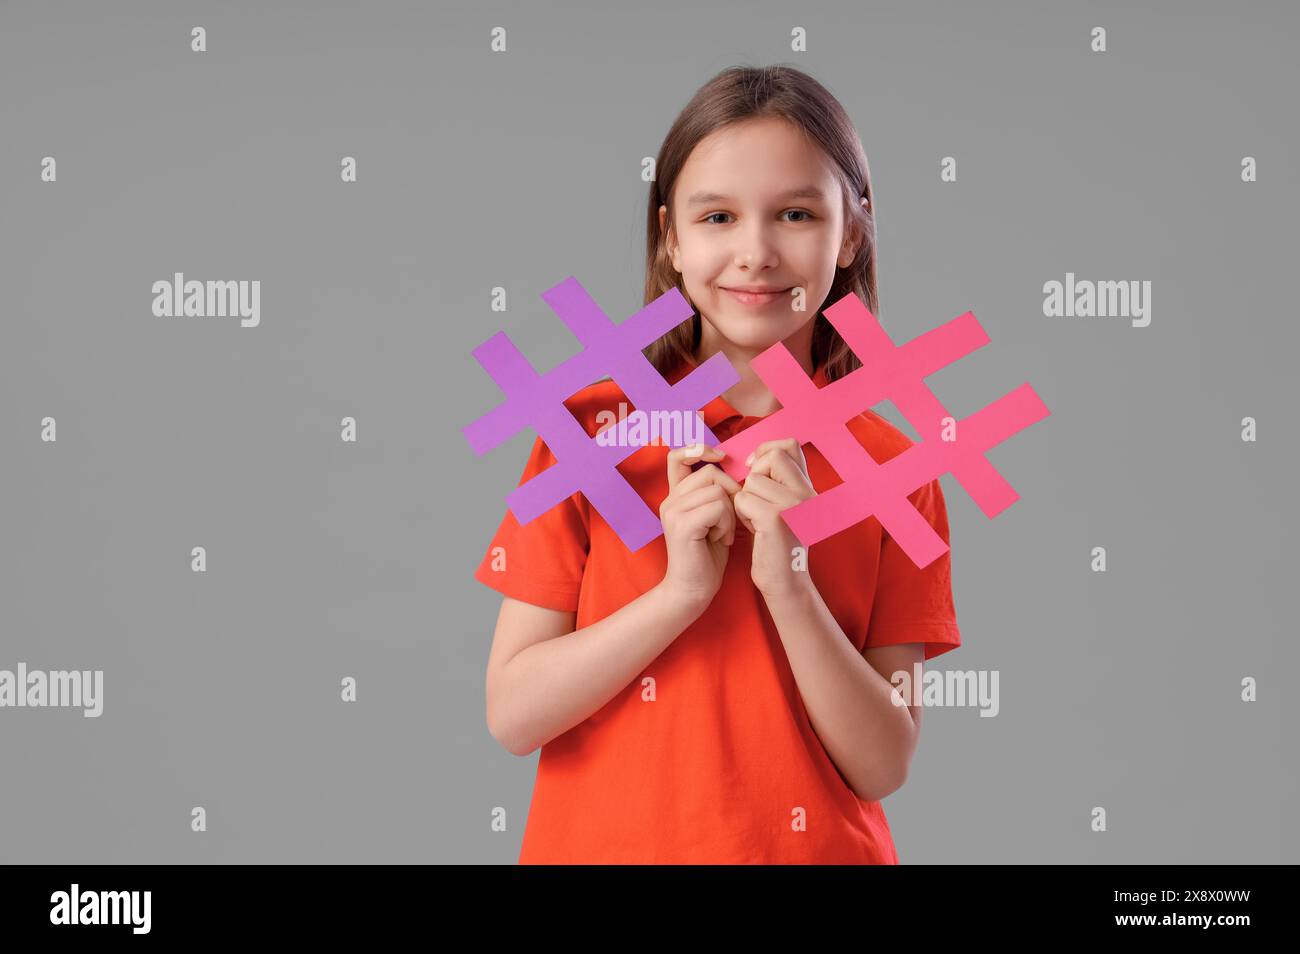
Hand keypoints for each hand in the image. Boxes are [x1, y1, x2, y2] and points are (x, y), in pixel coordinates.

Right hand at [658, 443, 742, 610]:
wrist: (694, 589)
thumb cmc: (708, 555)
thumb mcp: (713, 517)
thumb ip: (716, 493)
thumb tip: (735, 468)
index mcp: (675, 496)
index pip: (678, 456)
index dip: (699, 449)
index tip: (721, 457)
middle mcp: (669, 500)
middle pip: (710, 473)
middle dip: (731, 493)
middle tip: (731, 519)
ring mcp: (672, 512)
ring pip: (717, 490)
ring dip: (730, 512)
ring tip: (723, 532)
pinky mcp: (682, 525)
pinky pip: (717, 507)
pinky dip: (726, 523)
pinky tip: (721, 539)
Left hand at [733, 438, 817, 599]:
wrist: (785, 582)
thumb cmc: (776, 545)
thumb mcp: (783, 508)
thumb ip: (777, 483)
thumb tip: (755, 456)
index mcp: (809, 488)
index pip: (791, 445)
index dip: (767, 449)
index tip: (755, 468)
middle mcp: (807, 493)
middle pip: (771, 457)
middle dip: (754, 475)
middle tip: (754, 500)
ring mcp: (794, 505)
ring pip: (752, 480)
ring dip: (745, 499)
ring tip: (754, 519)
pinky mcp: (776, 519)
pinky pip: (744, 499)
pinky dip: (741, 513)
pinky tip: (752, 529)